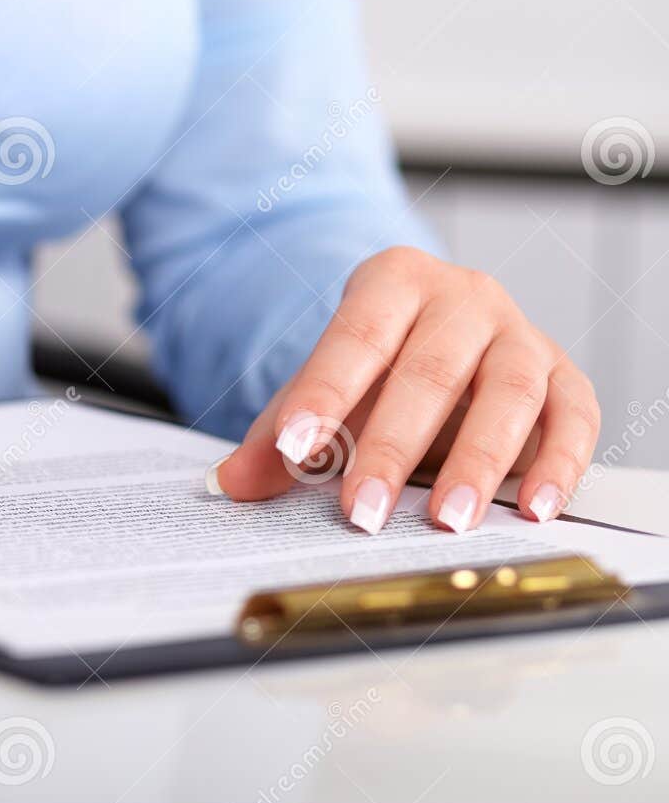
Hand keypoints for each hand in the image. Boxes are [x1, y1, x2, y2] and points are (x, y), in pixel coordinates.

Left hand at [207, 247, 599, 533]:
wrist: (443, 335)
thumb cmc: (377, 367)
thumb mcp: (321, 392)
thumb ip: (275, 437)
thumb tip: (229, 482)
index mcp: (394, 281)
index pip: (356, 337)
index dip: (325, 393)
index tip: (294, 448)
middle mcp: (464, 297)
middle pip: (430, 371)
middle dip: (391, 447)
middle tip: (361, 513)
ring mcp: (521, 333)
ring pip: (509, 393)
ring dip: (477, 463)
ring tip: (445, 520)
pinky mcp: (565, 376)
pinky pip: (574, 418)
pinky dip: (560, 465)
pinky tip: (532, 509)